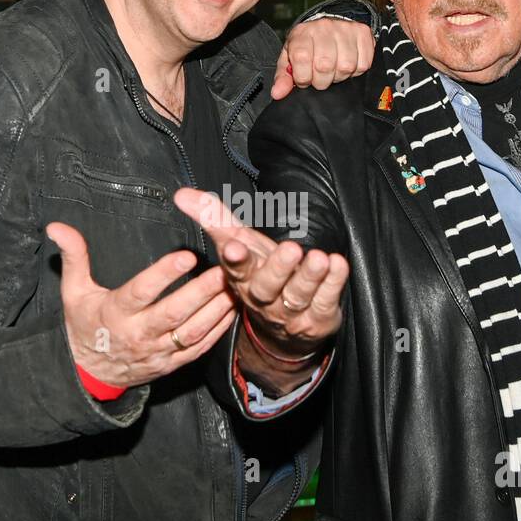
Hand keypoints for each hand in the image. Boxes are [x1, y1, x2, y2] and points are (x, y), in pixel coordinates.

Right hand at [46, 222, 236, 389]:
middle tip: (225, 269)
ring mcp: (157, 352)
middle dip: (202, 292)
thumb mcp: (73, 292)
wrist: (89, 373)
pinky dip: (218, 330)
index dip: (163, 275)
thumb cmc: (85, 326)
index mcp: (115, 313)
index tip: (185, 256)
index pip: (141, 292)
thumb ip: (73, 257)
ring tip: (234, 286)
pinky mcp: (172, 363)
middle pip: (175, 313)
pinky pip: (199, 348)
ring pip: (192, 332)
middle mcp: (138, 334)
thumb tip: (57, 226)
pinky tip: (232, 311)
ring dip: (216, 310)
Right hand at [173, 187, 347, 359]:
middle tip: (291, 249)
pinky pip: (326, 300)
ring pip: (298, 295)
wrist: (286, 326)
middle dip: (279, 268)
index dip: (236, 259)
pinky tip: (338, 265)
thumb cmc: (260, 272)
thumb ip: (213, 218)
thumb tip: (182, 194)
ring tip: (320, 258)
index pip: (236, 269)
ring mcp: (291, 311)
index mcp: (242, 279)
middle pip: (267, 286)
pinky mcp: (318, 317)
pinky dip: (333, 283)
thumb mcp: (238, 243)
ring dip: (309, 276)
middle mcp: (264, 298)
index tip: (234, 246)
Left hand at [271, 17, 373, 98]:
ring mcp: (345, 29)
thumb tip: (277, 93)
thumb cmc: (308, 45)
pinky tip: (348, 64)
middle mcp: (324, 27)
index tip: (305, 79)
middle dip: (322, 80)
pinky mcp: (363, 33)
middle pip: (325, 66)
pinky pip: (363, 63)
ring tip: (334, 70)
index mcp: (303, 34)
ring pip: (346, 66)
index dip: (304, 77)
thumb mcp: (291, 58)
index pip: (302, 59)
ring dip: (340, 75)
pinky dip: (356, 70)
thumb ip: (283, 77)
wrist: (329, 25)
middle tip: (320, 77)